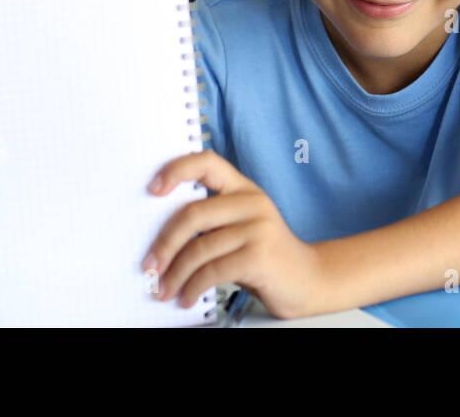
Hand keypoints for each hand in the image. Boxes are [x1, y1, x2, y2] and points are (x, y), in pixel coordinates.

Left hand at [143, 150, 326, 319]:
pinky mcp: (260, 255)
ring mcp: (258, 228)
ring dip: (175, 274)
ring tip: (164, 289)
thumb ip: (211, 222)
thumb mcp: (241, 228)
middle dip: (164, 243)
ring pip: (200, 248)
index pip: (207, 162)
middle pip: (193, 213)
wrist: (309, 280)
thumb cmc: (265, 256)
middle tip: (150, 265)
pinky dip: (193, 287)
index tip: (153, 190)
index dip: (177, 170)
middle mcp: (252, 202)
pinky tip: (187, 297)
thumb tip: (160, 239)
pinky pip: (213, 270)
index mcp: (243, 188)